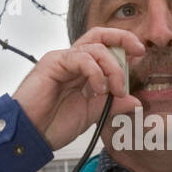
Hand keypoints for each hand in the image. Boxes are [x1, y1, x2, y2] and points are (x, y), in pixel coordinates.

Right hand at [12, 28, 145, 150]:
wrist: (31, 135)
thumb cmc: (53, 124)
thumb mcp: (93, 114)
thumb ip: (113, 105)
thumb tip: (136, 101)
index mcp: (82, 70)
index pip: (105, 46)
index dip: (124, 46)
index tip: (140, 55)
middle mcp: (72, 61)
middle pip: (100, 35)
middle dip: (123, 39)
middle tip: (138, 51)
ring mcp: (62, 60)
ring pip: (95, 47)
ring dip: (113, 68)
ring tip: (115, 90)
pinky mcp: (52, 63)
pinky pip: (81, 58)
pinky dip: (96, 72)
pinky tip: (98, 90)